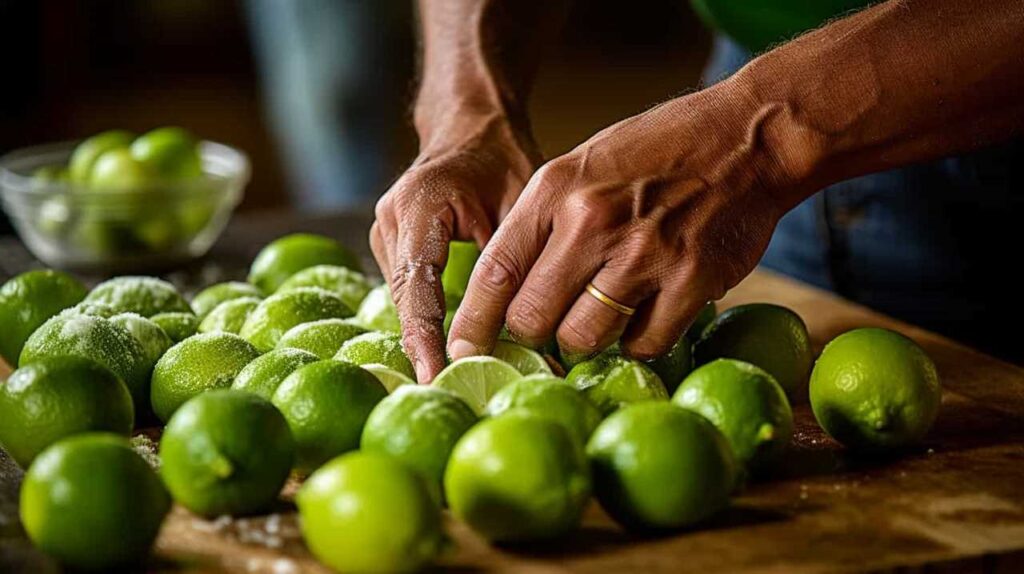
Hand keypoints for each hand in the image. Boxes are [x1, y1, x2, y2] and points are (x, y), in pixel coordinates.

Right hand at [372, 108, 541, 382]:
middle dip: (426, 348)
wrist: (471, 127)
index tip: (433, 376)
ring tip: (453, 382)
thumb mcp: (520, 203)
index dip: (424, 335)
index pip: (417, 282)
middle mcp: (392, 219)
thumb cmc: (503, 159)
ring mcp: (386, 232)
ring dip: (427, 338)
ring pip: (405, 301)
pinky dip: (428, 320)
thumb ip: (516, 261)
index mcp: (420, 204)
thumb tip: (529, 327)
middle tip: (451, 392)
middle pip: (406, 300)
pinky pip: (409, 292)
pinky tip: (450, 352)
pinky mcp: (392, 245)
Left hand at [447, 78, 805, 360]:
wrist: (747, 138)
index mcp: (556, 191)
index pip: (494, 272)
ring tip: (599, 319)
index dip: (473, 322)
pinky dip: (638, 342)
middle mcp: (592, 222)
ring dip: (585, 341)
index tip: (461, 350)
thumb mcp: (582, 167)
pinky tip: (644, 317)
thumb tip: (505, 291)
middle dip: (533, 336)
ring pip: (584, 337)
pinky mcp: (691, 280)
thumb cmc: (658, 153)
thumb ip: (542, 223)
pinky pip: (644, 342)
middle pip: (533, 317)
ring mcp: (644, 254)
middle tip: (545, 335)